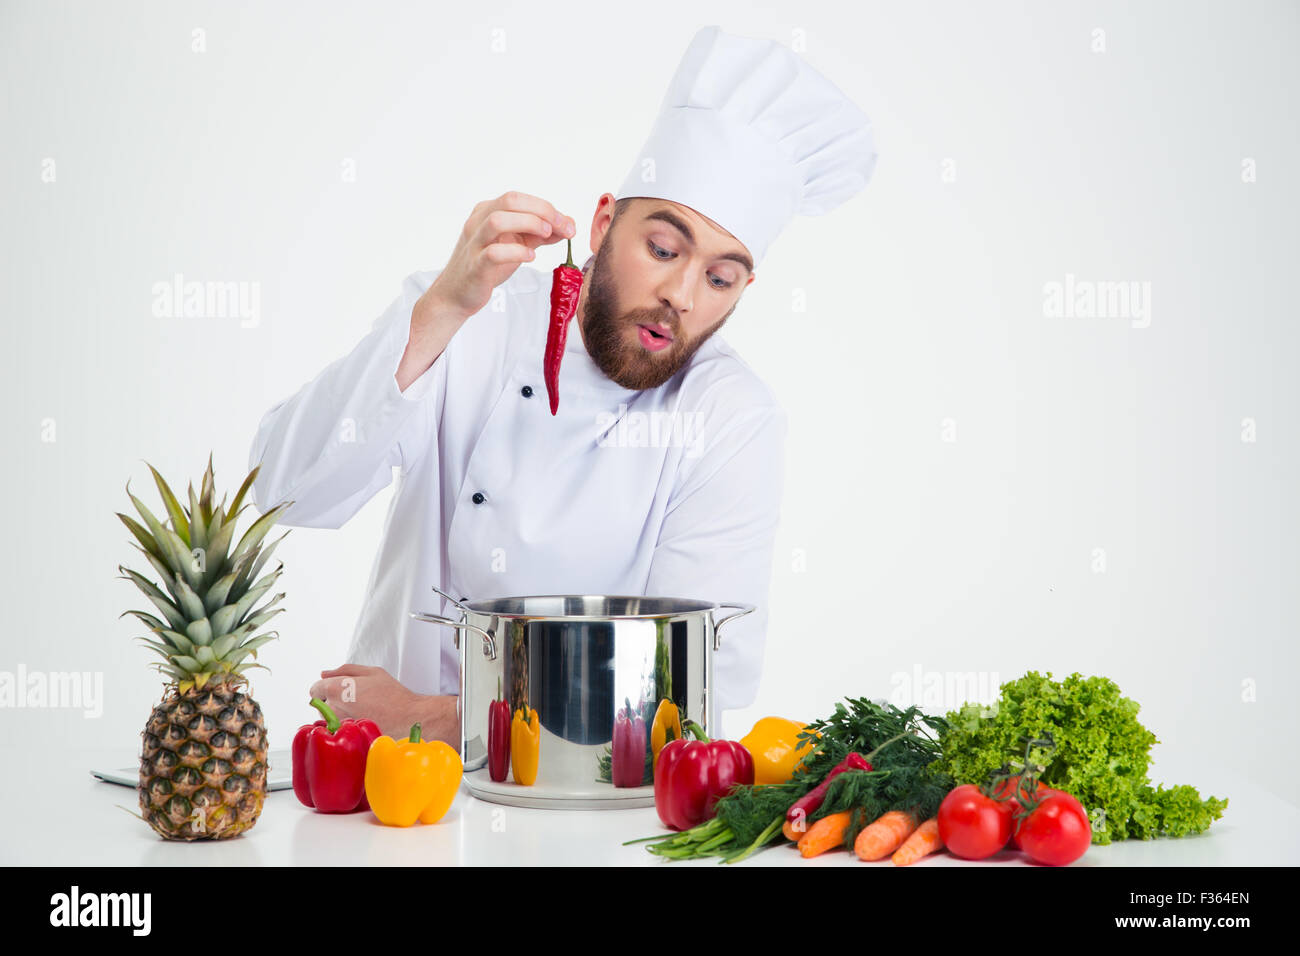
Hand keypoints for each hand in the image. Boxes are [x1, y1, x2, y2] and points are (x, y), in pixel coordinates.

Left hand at [309, 663, 457, 742]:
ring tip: (363, 713)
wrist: (409, 719)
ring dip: (339, 716)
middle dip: (334, 702)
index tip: (341, 691)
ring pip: (329, 720)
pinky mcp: (344, 740)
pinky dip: (346, 729)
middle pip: (321, 705)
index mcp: (336, 689)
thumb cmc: (392, 694)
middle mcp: (333, 709)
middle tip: (357, 701)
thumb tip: (324, 674)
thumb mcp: (372, 672)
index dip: (327, 688)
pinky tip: (363, 725)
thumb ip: (344, 670)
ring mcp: (338, 727)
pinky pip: (338, 733)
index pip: (314, 690)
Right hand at [427, 190, 575, 319]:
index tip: (567, 224)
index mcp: (488, 211)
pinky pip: (493, 253)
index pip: (519, 198)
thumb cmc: (487, 266)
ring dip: (528, 224)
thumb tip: (568, 224)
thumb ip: (540, 234)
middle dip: (541, 210)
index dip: (546, 207)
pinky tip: (530, 256)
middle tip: (560, 226)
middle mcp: (478, 222)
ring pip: (497, 220)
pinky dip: (516, 251)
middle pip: (509, 201)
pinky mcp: (475, 266)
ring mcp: (474, 243)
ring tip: (546, 235)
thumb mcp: (517, 244)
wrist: (457, 294)